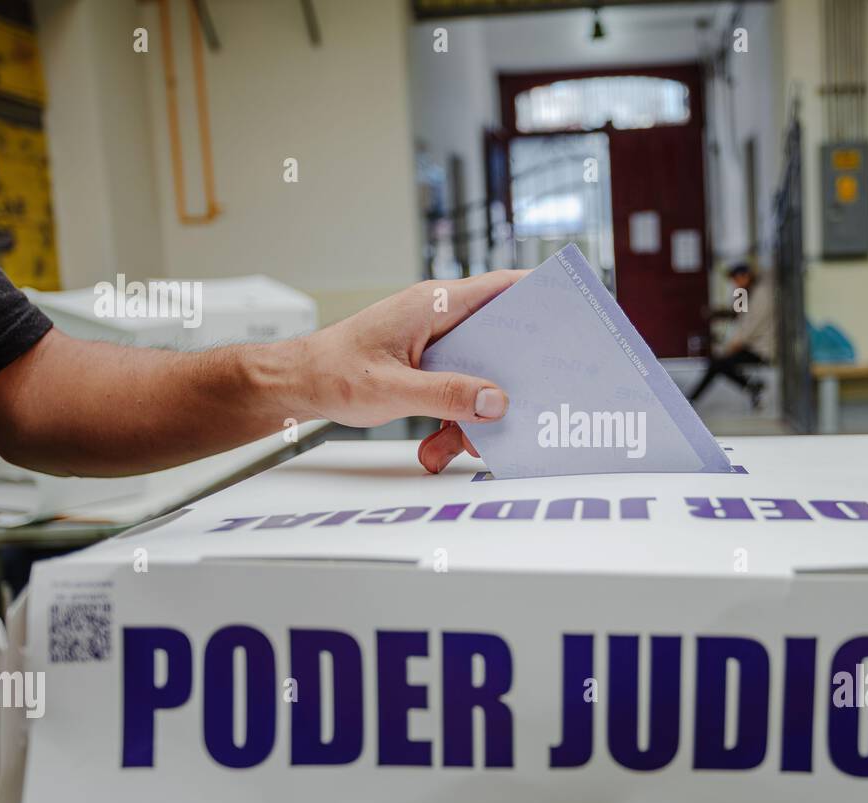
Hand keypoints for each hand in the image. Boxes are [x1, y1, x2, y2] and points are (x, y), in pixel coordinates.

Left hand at [285, 270, 526, 471]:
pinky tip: (435, 449)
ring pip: (479, 378)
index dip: (540, 296)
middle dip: (509, 383)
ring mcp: (435, 345)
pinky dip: (453, 424)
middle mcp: (441, 319)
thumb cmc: (332, 371)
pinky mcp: (428, 369)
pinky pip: (458, 394)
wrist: (296, 384)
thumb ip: (446, 396)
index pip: (502, 287)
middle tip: (528, 407)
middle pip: (498, 343)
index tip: (571, 314)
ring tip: (459, 448)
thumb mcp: (392, 389)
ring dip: (473, 417)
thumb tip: (497, 403)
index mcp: (436, 305)